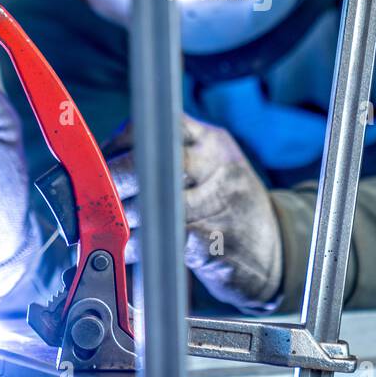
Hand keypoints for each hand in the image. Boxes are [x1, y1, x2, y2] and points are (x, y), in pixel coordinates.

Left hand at [112, 116, 283, 313]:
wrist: (276, 251)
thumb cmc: (227, 209)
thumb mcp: (210, 171)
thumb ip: (170, 161)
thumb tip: (107, 164)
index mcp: (213, 143)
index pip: (165, 126)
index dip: (127, 141)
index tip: (105, 159)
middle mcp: (221, 166)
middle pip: (162, 160)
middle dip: (120, 177)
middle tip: (99, 195)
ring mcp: (224, 203)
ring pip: (163, 201)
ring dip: (125, 215)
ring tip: (108, 224)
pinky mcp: (218, 242)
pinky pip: (171, 239)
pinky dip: (141, 245)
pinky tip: (128, 249)